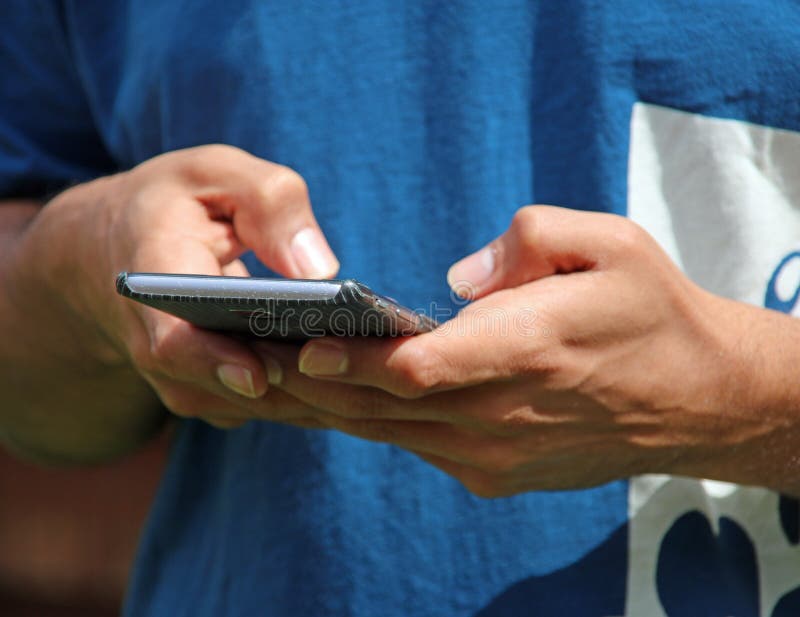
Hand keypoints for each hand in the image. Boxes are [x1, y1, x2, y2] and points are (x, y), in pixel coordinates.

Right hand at [15, 145, 338, 430]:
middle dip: (302, 383)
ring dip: (321, 395)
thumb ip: (268, 202)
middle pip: (232, 385)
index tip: (258, 373)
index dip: (212, 362)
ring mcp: (188, 379)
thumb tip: (317, 267)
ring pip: (261, 404)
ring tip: (382, 375)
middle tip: (368, 370)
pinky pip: (272, 404)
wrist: (119, 252)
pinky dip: (320, 394)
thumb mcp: (215, 173)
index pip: (172, 340)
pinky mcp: (218, 394)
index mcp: (152, 282)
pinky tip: (368, 376)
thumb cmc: (175, 205)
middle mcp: (161, 348)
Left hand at [256, 206, 790, 495]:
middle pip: (386, 407)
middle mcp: (504, 416)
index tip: (301, 344)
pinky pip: (416, 447)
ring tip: (269, 378)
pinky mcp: (496, 475)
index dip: (356, 360)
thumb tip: (460, 279)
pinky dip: (370, 424)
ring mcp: (496, 455)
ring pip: (390, 434)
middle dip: (314, 383)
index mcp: (528, 352)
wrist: (697, 399)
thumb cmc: (651, 311)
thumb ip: (529, 239)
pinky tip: (334, 401)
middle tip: (250, 355)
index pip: (421, 369)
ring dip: (328, 408)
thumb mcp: (611, 243)